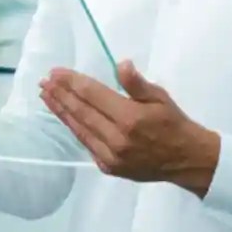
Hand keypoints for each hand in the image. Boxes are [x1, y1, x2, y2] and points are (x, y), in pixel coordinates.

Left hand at [39, 60, 220, 196]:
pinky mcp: (108, 167)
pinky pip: (86, 143)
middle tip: (44, 81)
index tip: (56, 72)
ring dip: (61, 111)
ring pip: (79, 129)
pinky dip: (74, 127)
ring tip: (47, 96)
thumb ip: (137, 83)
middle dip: (60, 94)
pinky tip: (65, 116)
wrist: (186, 160)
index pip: (92, 95)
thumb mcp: (160, 97)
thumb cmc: (173, 123)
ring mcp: (110, 156)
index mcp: (129, 118)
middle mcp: (116, 138)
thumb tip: (121, 64)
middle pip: (81, 111)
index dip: (72, 82)